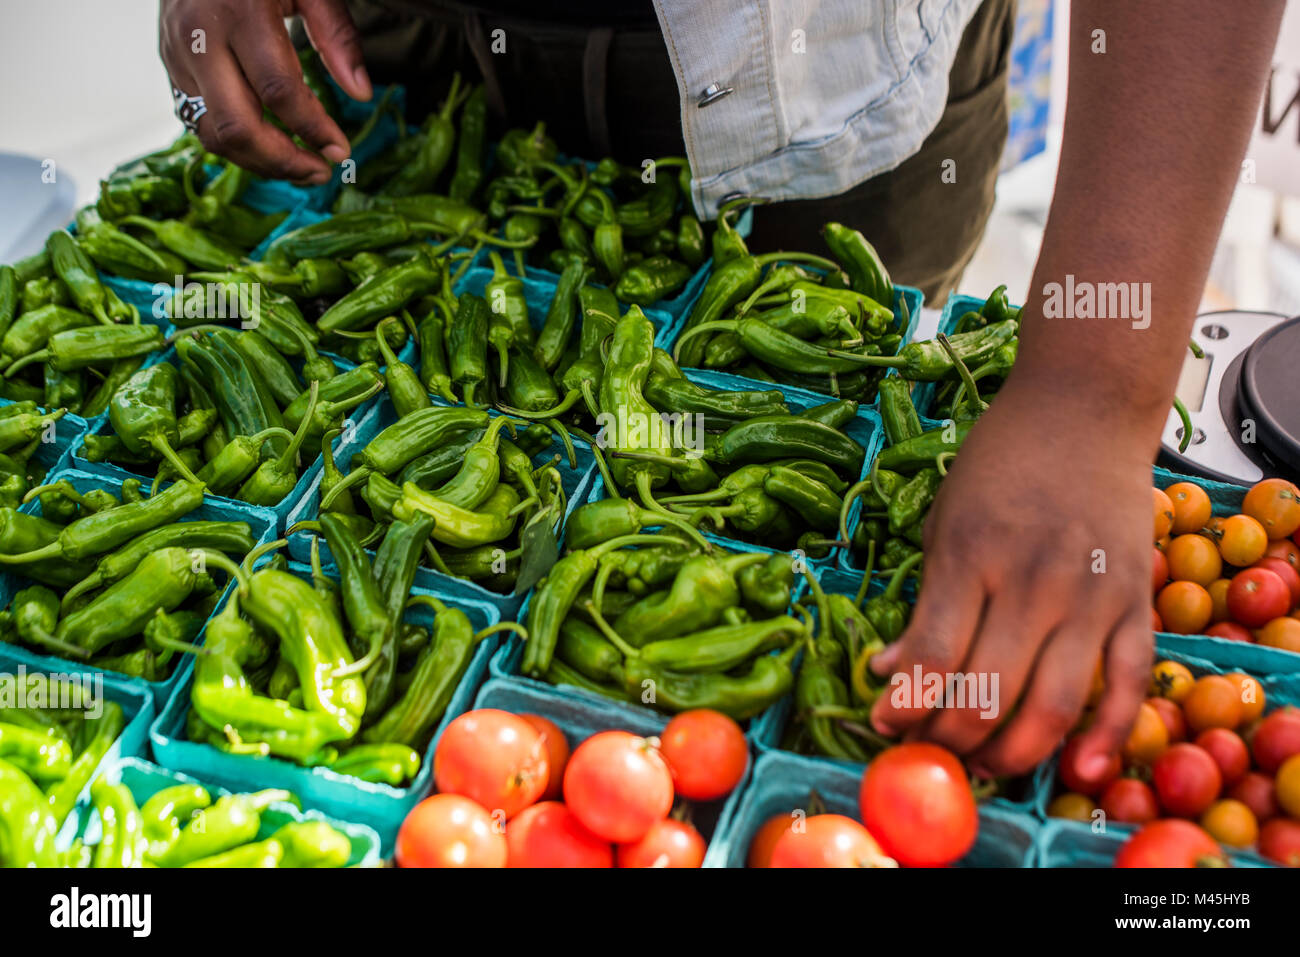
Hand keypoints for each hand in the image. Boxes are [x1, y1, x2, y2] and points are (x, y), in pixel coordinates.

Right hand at [159, 0, 371, 182]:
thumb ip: (336, 34)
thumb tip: (360, 93)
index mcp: (239, 11)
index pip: (278, 91)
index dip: (314, 129)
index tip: (341, 151)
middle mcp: (200, 37)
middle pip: (238, 127)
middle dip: (284, 161)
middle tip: (320, 171)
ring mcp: (178, 55)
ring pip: (213, 135)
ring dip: (260, 163)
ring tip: (300, 168)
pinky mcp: (169, 66)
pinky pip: (199, 122)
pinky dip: (237, 146)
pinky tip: (270, 149)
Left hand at [868, 377, 1154, 778]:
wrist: (1082, 409)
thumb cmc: (1000, 463)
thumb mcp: (943, 522)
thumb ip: (925, 603)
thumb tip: (886, 674)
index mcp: (973, 555)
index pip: (935, 658)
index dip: (903, 706)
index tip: (881, 724)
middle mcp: (1034, 581)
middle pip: (988, 693)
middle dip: (948, 739)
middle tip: (927, 751)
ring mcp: (1091, 596)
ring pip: (1053, 705)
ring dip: (1011, 752)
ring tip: (980, 766)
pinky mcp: (1136, 603)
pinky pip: (1127, 686)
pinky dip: (1105, 737)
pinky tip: (1077, 771)